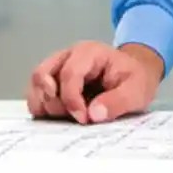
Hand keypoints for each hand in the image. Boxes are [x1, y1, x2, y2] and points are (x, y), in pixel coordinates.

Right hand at [25, 41, 164, 124]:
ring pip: (35, 83)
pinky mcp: (52, 80)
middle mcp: (68, 55)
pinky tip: (59, 117)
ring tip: (65, 118)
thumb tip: (93, 115)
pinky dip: (41, 107)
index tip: (83, 119)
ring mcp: (57, 66)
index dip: (72, 100)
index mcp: (89, 53)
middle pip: (43, 75)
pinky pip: (36, 92)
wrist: (135, 75)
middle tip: (74, 118)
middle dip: (55, 103)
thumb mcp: (136, 91)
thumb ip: (117, 102)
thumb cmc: (135, 79)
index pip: (70, 73)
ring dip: (45, 105)